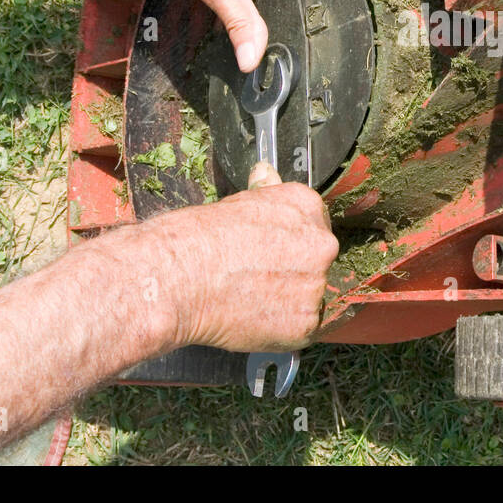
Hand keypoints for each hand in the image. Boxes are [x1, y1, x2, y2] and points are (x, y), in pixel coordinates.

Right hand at [147, 161, 337, 351]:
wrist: (181, 277)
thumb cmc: (201, 238)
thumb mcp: (239, 200)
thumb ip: (265, 191)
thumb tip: (266, 173)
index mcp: (307, 207)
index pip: (314, 226)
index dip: (291, 244)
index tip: (272, 253)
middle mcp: (322, 244)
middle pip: (317, 261)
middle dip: (293, 272)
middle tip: (258, 278)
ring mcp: (316, 285)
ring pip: (310, 297)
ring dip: (288, 301)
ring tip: (250, 299)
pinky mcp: (305, 322)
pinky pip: (301, 328)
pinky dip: (281, 329)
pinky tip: (254, 317)